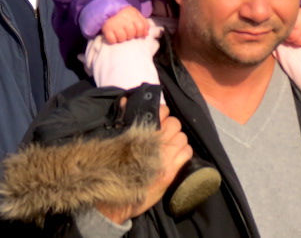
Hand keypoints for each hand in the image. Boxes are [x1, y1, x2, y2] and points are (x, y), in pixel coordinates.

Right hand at [96, 104, 191, 222]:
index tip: (161, 117)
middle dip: (171, 126)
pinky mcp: (171, 172)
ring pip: (183, 138)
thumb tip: (125, 100)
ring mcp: (165, 158)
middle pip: (175, 124)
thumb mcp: (116, 140)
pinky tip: (177, 155)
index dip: (163, 113)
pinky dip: (184, 152)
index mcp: (141, 133)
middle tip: (166, 132)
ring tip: (171, 145)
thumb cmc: (113, 167)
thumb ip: (123, 119)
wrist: (115, 199)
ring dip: (178, 140)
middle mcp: (154, 143)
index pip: (162, 112)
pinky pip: (187, 153)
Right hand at [102, 7, 149, 43]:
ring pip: (122, 38)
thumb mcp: (136, 16)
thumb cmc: (126, 16)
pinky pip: (112, 40)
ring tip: (120, 34)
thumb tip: (146, 34)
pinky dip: (113, 40)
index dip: (139, 33)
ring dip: (121, 39)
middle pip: (131, 34)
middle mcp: (123, 18)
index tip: (136, 34)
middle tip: (126, 33)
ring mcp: (114, 23)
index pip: (140, 27)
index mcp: (132, 14)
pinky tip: (113, 36)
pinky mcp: (107, 29)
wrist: (109, 11)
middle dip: (130, 36)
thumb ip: (144, 24)